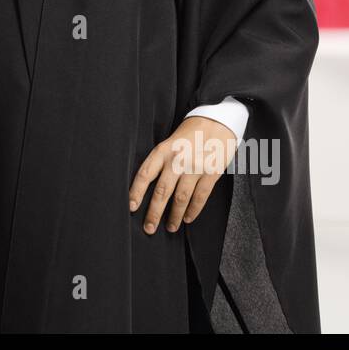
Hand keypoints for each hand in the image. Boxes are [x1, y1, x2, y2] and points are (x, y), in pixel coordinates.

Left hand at [128, 116, 237, 234]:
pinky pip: (200, 196)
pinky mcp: (212, 173)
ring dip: (175, 216)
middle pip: (162, 191)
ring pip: (181, 198)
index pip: (145, 174)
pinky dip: (193, 210)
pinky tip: (187, 218)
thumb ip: (160, 161)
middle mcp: (177, 160)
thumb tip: (147, 187)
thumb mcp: (170, 142)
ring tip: (170, 227)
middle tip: (148, 229)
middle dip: (154, 213)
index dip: (136, 192)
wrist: (218, 120)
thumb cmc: (190, 133)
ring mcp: (195, 167)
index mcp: (163, 150)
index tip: (131, 208)